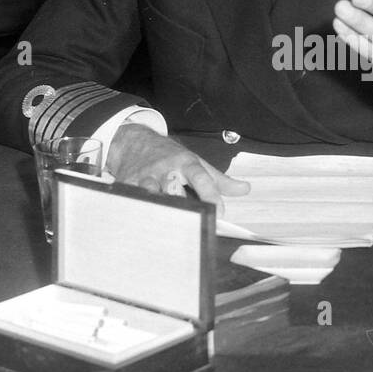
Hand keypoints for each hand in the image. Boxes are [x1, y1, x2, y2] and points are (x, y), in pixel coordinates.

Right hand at [106, 124, 249, 214]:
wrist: (134, 142)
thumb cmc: (170, 155)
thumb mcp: (196, 162)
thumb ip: (219, 179)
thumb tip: (245, 189)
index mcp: (186, 163)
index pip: (201, 178)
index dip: (211, 194)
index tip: (219, 213)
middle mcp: (166, 169)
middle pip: (175, 189)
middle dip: (183, 205)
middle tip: (194, 224)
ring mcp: (146, 177)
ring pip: (152, 195)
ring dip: (159, 209)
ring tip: (167, 229)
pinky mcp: (128, 184)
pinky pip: (132, 200)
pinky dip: (137, 211)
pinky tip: (141, 227)